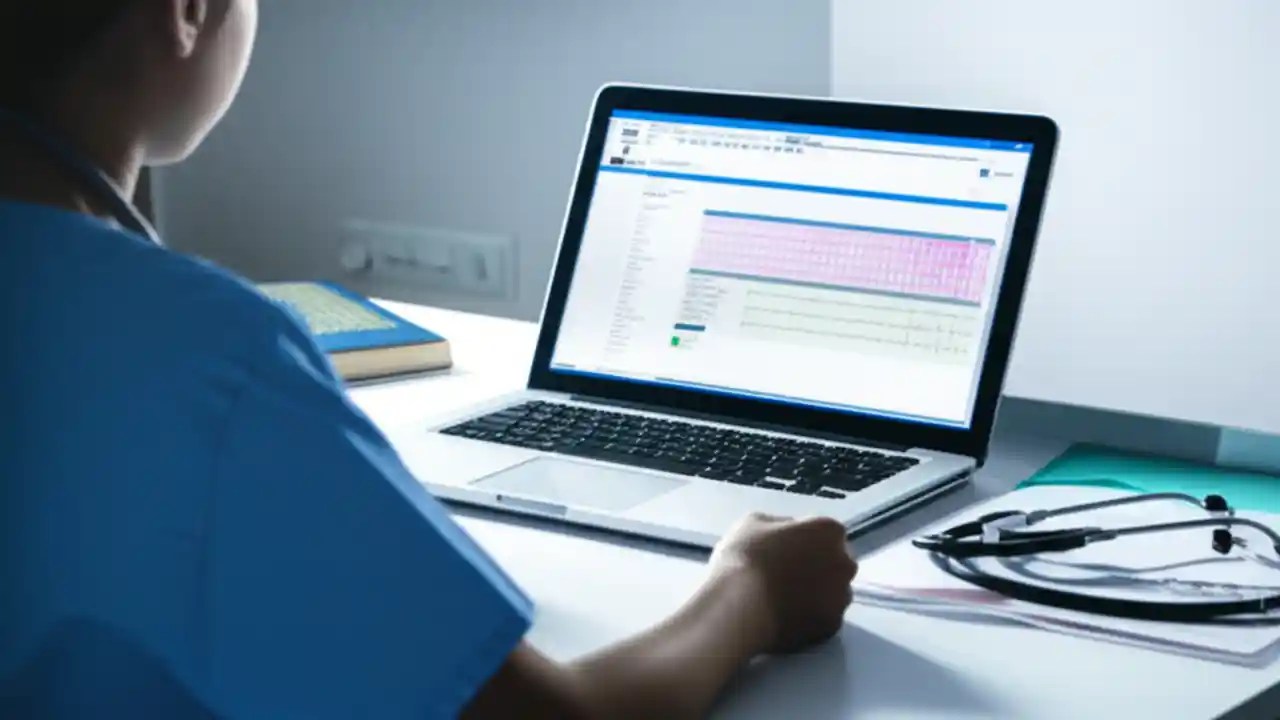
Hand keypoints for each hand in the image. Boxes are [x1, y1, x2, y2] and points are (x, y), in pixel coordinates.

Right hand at [710, 513, 857, 653]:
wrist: (740, 609)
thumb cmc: (746, 558)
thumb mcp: (753, 523)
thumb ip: (779, 525)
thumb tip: (785, 533)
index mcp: (829, 531)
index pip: (824, 531)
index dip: (802, 539)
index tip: (783, 548)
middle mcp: (845, 563)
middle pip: (834, 562)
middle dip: (816, 566)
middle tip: (785, 573)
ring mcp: (841, 598)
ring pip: (832, 593)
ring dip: (815, 593)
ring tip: (782, 600)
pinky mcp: (832, 627)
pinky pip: (822, 618)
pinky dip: (809, 617)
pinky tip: (785, 618)